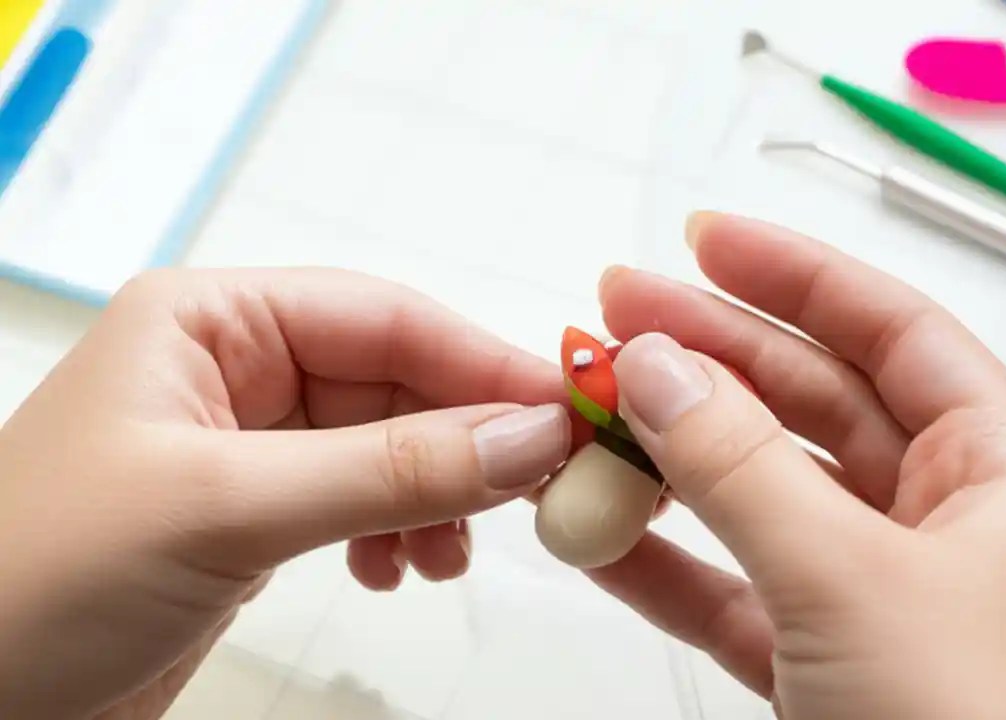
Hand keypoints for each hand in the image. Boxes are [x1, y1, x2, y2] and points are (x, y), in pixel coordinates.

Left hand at [0, 269, 569, 718]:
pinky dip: (397, 532)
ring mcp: (245, 443)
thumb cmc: (40, 580)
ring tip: (450, 555)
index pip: (382, 317)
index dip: (480, 361)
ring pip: (388, 446)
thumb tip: (530, 437)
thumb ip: (390, 471)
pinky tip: (399, 571)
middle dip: (465, 441)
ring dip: (437, 494)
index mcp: (209, 321)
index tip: (565, 412)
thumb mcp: (228, 509)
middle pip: (394, 381)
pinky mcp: (252, 514)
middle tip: (537, 493)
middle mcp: (231, 369)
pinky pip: (360, 499)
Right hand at [589, 214, 1005, 718]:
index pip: (894, 334)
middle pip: (815, 405)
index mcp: (999, 478)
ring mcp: (878, 599)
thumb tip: (653, 366)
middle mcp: (944, 527)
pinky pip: (733, 590)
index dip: (798, 276)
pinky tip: (597, 529)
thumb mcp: (850, 580)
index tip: (703, 238)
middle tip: (614, 313)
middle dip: (712, 356)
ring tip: (587, 409)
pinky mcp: (823, 670)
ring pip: (763, 497)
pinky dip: (664, 560)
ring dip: (673, 456)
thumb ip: (743, 467)